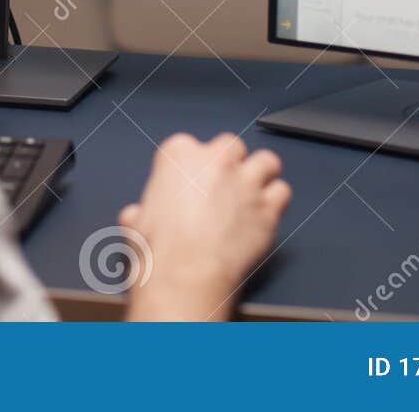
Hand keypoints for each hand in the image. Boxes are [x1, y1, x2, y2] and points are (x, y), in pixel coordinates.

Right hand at [120, 132, 290, 320]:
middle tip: (223, 185)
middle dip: (229, 162)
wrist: (185, 274)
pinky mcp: (267, 208)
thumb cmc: (158, 248)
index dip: (192, 164)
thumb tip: (136, 216)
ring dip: (261, 173)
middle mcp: (216, 161)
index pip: (188, 144)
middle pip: (231, 145)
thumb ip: (142, 211)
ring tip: (254, 190)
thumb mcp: (136, 221)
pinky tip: (265, 212)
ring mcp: (245, 182)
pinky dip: (276, 200)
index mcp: (179, 155)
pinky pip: (282, 192)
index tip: (191, 181)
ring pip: (266, 161)